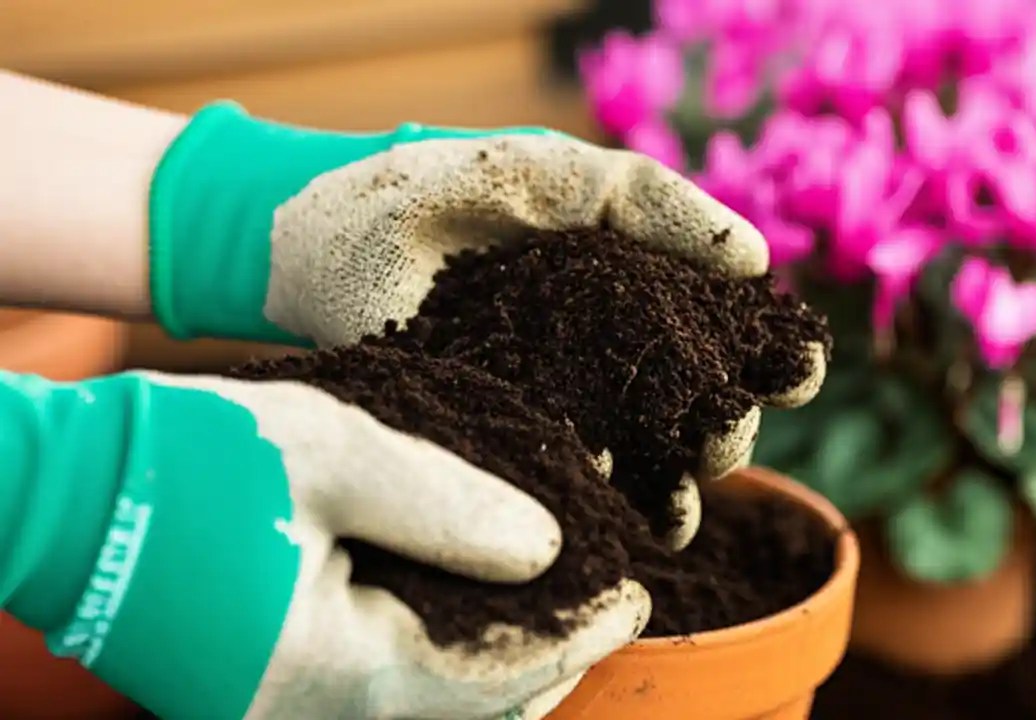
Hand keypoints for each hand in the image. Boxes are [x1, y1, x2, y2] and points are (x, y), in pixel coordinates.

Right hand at [12, 372, 646, 719]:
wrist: (52, 495)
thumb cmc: (183, 459)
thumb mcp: (328, 453)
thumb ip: (443, 504)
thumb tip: (546, 550)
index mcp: (337, 670)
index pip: (497, 675)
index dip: (578, 637)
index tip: (637, 599)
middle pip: (470, 717)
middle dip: (551, 670)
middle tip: (610, 616)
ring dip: (500, 681)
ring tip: (558, 630)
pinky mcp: (255, 702)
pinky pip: (376, 707)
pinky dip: (439, 677)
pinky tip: (466, 635)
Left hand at [149, 107, 825, 549]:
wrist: (333, 234)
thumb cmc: (450, 187)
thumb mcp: (561, 177)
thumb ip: (658, 205)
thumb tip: (758, 261)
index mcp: (641, 292)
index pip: (729, 333)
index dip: (775, 357)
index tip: (802, 373)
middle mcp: (614, 357)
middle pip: (699, 409)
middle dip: (725, 433)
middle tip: (721, 440)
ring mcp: (564, 403)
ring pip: (643, 458)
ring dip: (676, 489)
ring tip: (680, 509)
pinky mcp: (509, 435)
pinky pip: (565, 475)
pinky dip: (598, 500)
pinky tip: (619, 519)